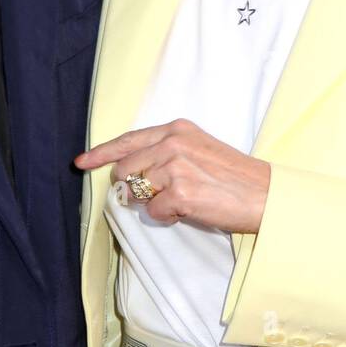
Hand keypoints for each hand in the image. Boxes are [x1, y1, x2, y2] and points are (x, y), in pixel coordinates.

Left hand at [74, 118, 270, 233]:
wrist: (264, 194)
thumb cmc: (233, 176)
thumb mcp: (198, 149)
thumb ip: (164, 152)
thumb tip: (129, 174)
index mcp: (176, 129)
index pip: (128, 140)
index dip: (100, 153)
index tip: (81, 162)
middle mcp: (173, 143)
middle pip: (126, 168)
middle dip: (132, 186)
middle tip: (159, 194)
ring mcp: (175, 167)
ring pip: (136, 191)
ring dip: (153, 202)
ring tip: (182, 200)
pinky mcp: (180, 193)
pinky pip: (153, 212)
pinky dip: (166, 217)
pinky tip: (188, 211)